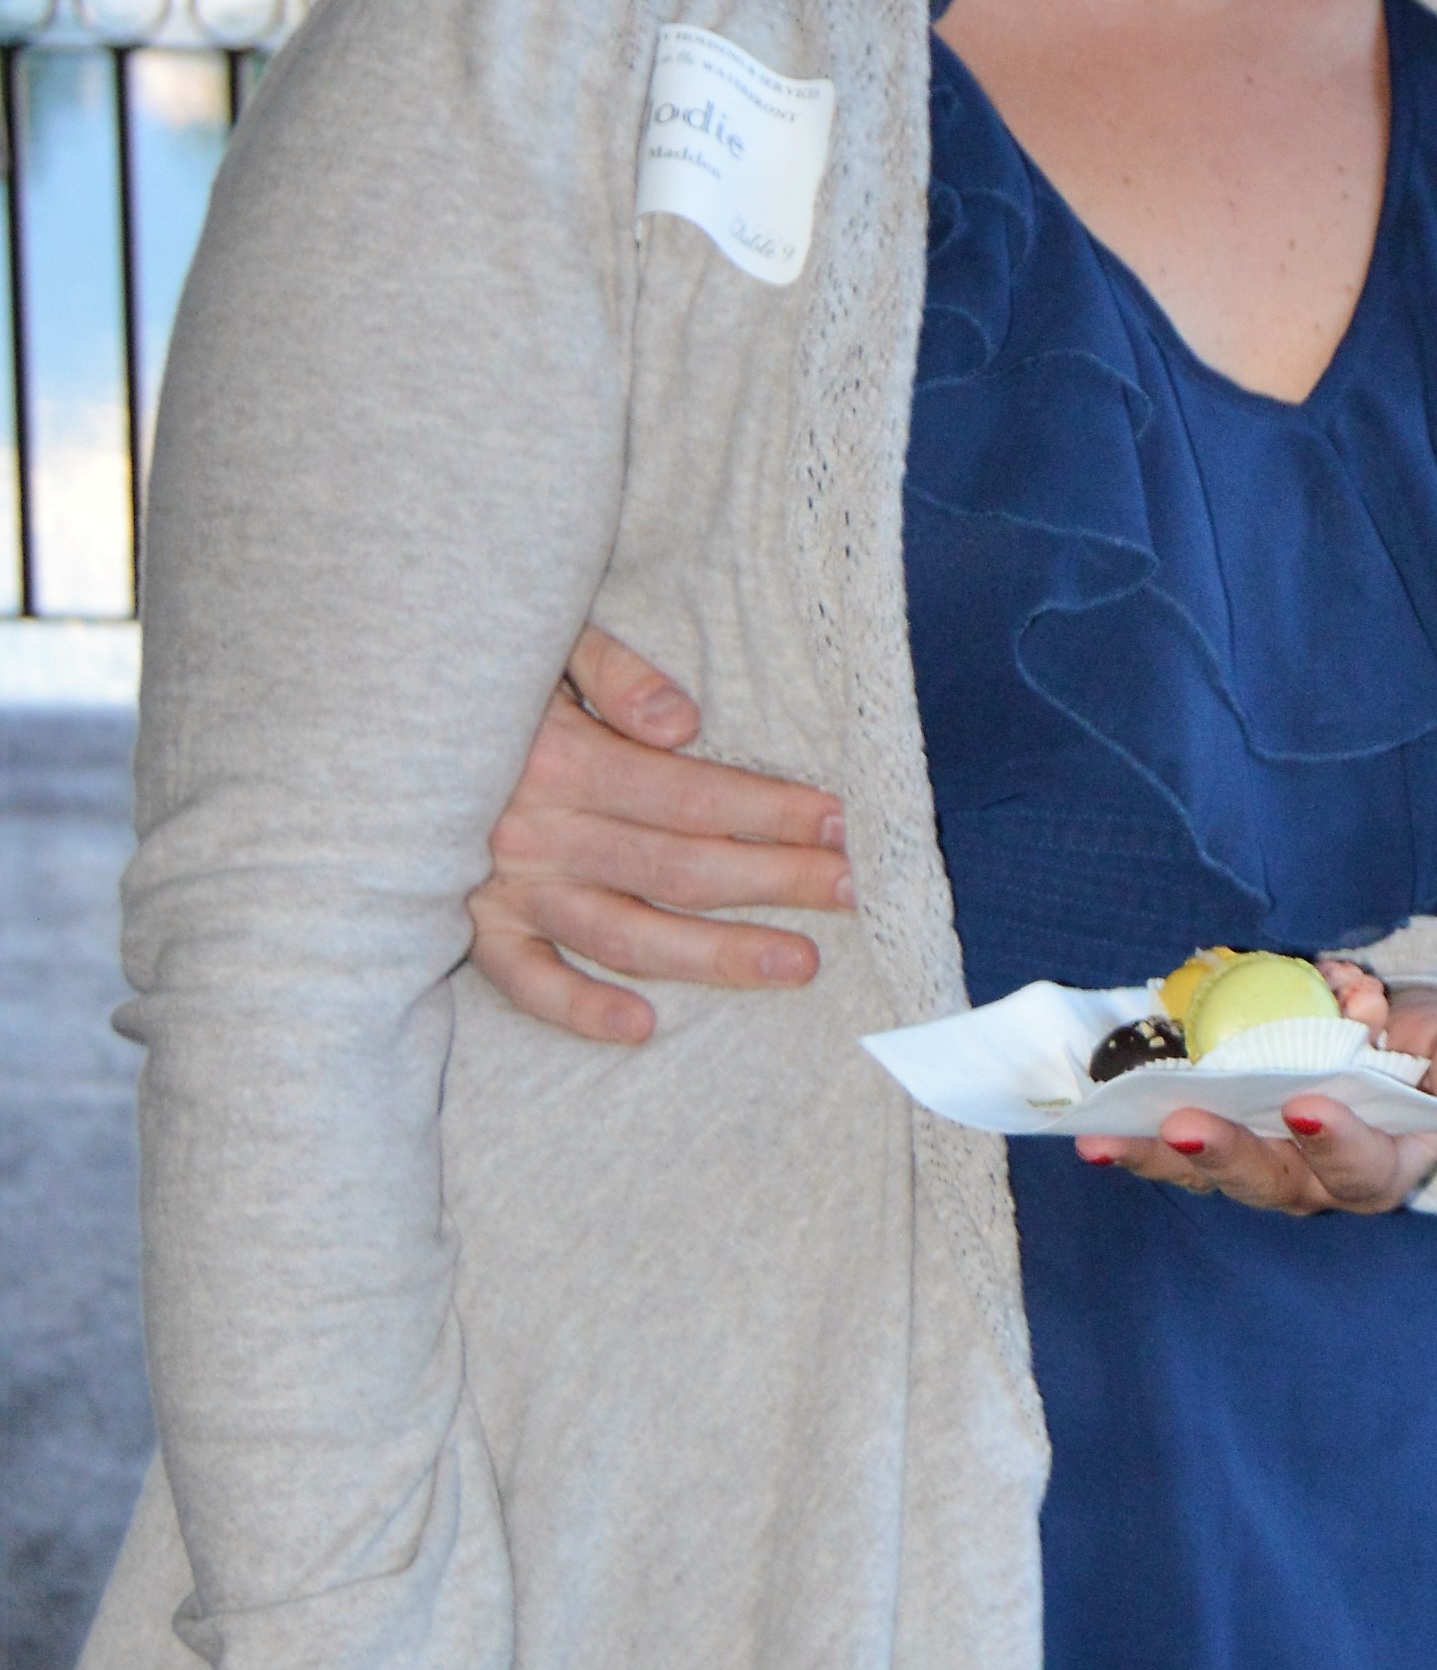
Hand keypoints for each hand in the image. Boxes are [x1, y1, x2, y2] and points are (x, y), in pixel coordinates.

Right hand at [468, 630, 852, 1046]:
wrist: (350, 723)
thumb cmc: (464, 677)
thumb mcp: (535, 642)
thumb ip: (611, 670)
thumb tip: (684, 724)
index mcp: (559, 761)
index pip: (690, 795)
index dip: (772, 810)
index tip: (841, 823)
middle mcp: (534, 833)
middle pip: (678, 867)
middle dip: (775, 879)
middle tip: (854, 892)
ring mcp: (499, 888)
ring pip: (623, 933)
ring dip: (714, 954)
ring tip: (795, 964)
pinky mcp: (466, 926)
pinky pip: (523, 981)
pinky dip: (576, 1009)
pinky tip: (640, 1027)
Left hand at [1077, 969, 1436, 1216]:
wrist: (1400, 1045)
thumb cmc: (1433, 1048)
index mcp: (1383, 1167)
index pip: (1360, 1167)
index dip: (1335, 1142)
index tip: (1305, 1106)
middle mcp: (1315, 1181)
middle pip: (1266, 1181)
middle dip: (1224, 1153)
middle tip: (1186, 1123)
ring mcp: (1261, 1163)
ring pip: (1205, 1173)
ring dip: (1153, 1157)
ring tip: (1105, 1137)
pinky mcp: (1219, 1139)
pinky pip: (1171, 1147)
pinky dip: (1133, 1136)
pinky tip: (1092, 1122)